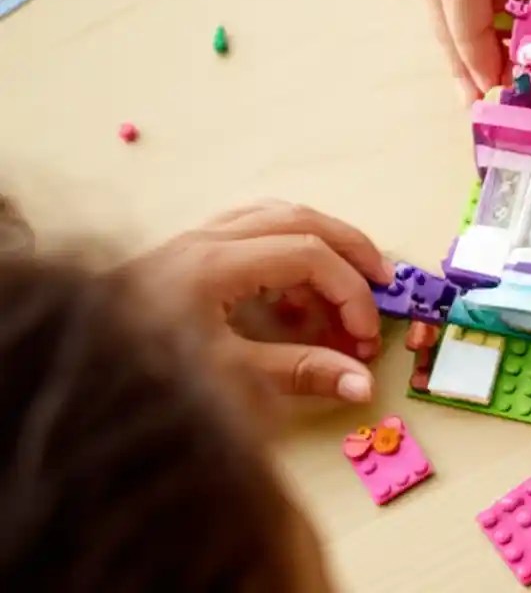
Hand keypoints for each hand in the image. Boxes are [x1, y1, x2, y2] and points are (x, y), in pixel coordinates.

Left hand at [127, 201, 394, 400]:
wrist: (76, 367)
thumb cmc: (147, 373)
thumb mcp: (226, 379)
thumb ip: (299, 375)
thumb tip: (363, 384)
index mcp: (215, 263)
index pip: (310, 256)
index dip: (350, 293)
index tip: (363, 339)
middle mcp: (207, 239)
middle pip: (301, 219)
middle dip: (351, 249)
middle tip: (386, 282)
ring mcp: (194, 240)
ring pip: (277, 215)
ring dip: (322, 240)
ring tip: (350, 277)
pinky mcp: (185, 253)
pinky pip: (252, 227)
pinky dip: (288, 246)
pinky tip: (295, 287)